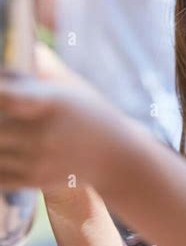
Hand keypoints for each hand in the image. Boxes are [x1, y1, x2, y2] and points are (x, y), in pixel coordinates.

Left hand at [0, 68, 125, 192]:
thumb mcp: (70, 87)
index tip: (0, 92)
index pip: (7, 97)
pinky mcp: (32, 180)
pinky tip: (5, 149)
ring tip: (7, 133)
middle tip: (3, 115)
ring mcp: (37, 160)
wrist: (115, 156)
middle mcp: (43, 134)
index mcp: (52, 102)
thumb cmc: (87, 114)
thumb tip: (11, 65)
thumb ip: (38, 71)